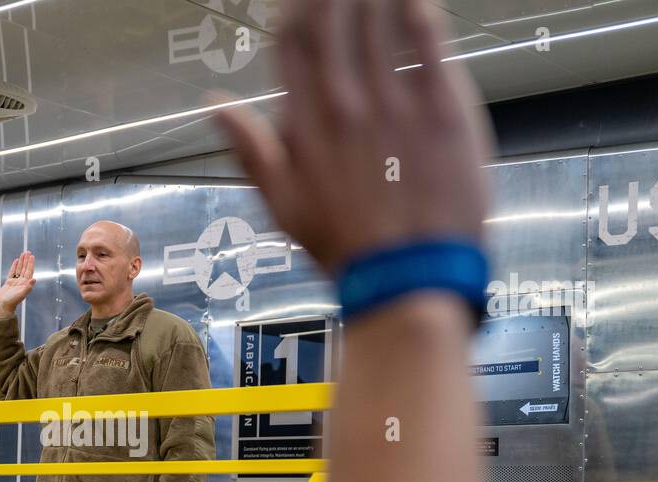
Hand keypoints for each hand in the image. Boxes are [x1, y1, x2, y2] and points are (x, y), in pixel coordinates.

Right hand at [0, 251, 36, 317]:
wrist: (4, 306)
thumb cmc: (13, 301)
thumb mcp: (21, 294)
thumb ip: (28, 287)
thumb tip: (34, 279)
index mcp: (25, 283)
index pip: (29, 271)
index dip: (30, 263)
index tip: (31, 256)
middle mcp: (21, 282)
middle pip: (25, 268)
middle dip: (26, 260)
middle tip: (28, 252)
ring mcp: (15, 281)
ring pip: (19, 269)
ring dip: (21, 262)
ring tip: (23, 254)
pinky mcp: (9, 282)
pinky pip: (12, 272)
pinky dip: (14, 266)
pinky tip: (16, 261)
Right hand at [213, 0, 491, 273]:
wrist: (408, 279)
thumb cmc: (346, 249)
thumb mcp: (281, 206)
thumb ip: (250, 148)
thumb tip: (214, 105)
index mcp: (306, 126)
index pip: (293, 46)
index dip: (294, 9)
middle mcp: (347, 105)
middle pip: (335, 22)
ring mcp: (396, 104)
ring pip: (380, 23)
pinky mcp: (443, 110)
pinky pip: (429, 45)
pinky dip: (421, 14)